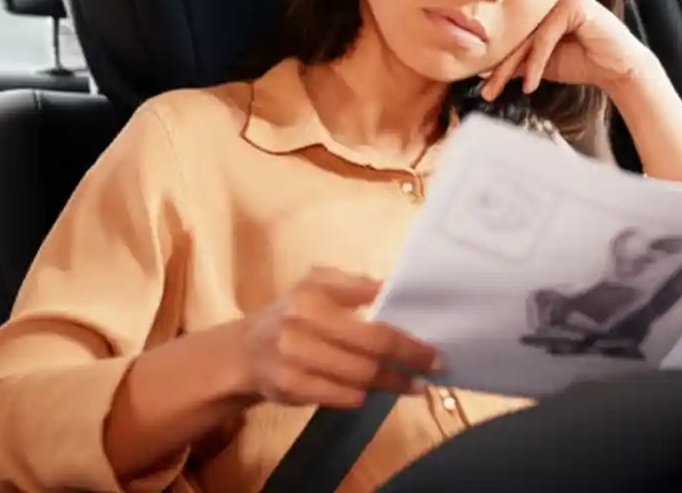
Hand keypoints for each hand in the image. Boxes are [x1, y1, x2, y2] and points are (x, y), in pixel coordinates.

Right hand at [235, 267, 440, 408]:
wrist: (245, 352)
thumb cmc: (292, 314)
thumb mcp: (317, 286)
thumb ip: (354, 285)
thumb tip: (398, 290)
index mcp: (314, 290)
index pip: (373, 305)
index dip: (406, 324)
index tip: (435, 339)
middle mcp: (303, 320)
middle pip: (373, 344)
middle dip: (410, 357)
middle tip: (437, 366)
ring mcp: (296, 356)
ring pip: (361, 375)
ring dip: (394, 382)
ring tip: (416, 385)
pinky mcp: (293, 387)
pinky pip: (343, 396)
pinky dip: (365, 396)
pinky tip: (377, 392)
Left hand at [481, 0, 655, 100]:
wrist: (618, 70)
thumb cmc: (581, 62)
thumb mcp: (539, 62)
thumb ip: (515, 60)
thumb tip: (479, 68)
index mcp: (538, 1)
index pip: (510, 31)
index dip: (494, 59)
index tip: (481, 86)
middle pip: (515, 32)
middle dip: (498, 65)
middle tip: (485, 92)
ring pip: (526, 35)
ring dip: (509, 68)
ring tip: (497, 91)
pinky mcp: (573, 3)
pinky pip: (544, 37)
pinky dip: (535, 64)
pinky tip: (529, 86)